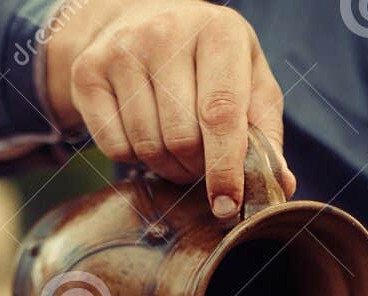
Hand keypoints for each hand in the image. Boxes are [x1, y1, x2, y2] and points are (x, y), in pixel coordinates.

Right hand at [43, 0, 295, 217]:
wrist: (139, 18)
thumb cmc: (207, 59)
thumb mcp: (248, 78)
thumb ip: (265, 130)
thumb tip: (279, 186)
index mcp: (218, 31)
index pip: (221, 113)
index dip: (225, 167)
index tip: (227, 204)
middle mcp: (166, 34)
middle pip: (181, 138)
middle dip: (196, 168)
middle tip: (202, 163)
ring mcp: (121, 51)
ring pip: (147, 147)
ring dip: (167, 166)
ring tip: (176, 149)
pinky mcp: (88, 74)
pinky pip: (114, 147)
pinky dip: (134, 157)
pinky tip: (144, 133)